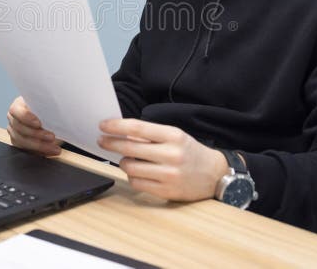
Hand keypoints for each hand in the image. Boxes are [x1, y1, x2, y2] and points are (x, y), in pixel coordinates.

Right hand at [6, 96, 60, 155]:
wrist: (49, 119)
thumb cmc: (48, 110)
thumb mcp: (49, 107)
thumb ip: (48, 109)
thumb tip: (57, 114)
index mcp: (18, 105)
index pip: (15, 110)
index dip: (26, 117)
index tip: (39, 123)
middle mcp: (13, 118)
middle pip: (19, 127)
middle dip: (36, 134)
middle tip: (52, 137)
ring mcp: (13, 131)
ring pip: (21, 140)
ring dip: (39, 145)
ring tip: (54, 147)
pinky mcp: (17, 142)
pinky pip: (25, 149)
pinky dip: (39, 151)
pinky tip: (51, 151)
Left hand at [97, 118, 227, 200]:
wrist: (214, 174)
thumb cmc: (190, 152)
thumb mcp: (175, 136)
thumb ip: (151, 135)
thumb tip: (121, 134)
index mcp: (174, 136)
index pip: (137, 128)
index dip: (116, 126)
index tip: (103, 125)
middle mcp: (171, 154)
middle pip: (129, 148)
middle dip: (111, 143)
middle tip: (102, 140)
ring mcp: (169, 175)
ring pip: (130, 167)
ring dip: (123, 162)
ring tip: (126, 159)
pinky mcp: (166, 191)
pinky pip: (137, 183)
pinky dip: (132, 176)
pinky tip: (136, 172)